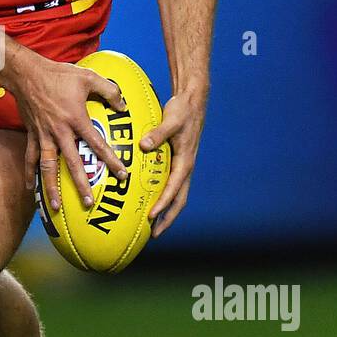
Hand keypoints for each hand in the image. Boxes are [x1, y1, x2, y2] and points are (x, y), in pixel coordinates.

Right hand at [8, 48, 129, 210]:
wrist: (26, 73)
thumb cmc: (59, 74)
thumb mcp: (89, 77)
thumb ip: (110, 91)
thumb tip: (123, 106)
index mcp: (76, 119)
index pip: (97, 145)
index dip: (111, 160)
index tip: (122, 176)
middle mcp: (60, 132)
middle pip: (72, 163)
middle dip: (81, 184)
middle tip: (89, 202)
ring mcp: (43, 135)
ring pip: (47, 167)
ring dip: (51, 188)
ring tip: (56, 207)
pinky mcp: (32, 134)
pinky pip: (30, 158)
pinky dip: (29, 173)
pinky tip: (31, 188)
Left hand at [141, 90, 206, 236]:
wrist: (192, 102)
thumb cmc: (182, 111)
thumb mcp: (171, 121)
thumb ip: (157, 133)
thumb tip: (144, 145)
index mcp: (185, 162)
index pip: (174, 190)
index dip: (162, 204)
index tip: (151, 217)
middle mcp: (185, 168)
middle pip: (179, 200)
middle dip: (167, 218)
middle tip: (154, 234)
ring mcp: (182, 166)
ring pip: (176, 195)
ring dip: (166, 211)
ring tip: (151, 224)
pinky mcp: (178, 161)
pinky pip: (171, 184)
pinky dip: (163, 195)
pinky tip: (148, 198)